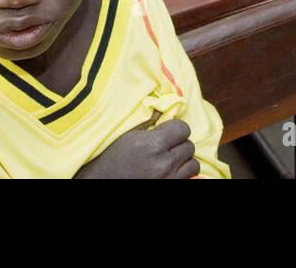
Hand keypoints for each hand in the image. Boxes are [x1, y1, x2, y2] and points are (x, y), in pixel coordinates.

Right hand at [75, 116, 198, 178]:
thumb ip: (148, 120)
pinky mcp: (169, 188)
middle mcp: (163, 163)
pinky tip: (170, 170)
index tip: (168, 130)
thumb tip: (165, 108)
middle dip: (179, 143)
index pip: (183, 128)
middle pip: (189, 145)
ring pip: (193, 163)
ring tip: (169, 159)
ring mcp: (168, 179)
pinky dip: (183, 173)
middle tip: (166, 145)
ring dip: (183, 159)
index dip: (176, 128)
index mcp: (152, 144)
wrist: (102, 181)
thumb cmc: (111, 158)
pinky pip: (190, 177)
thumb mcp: (127, 134)